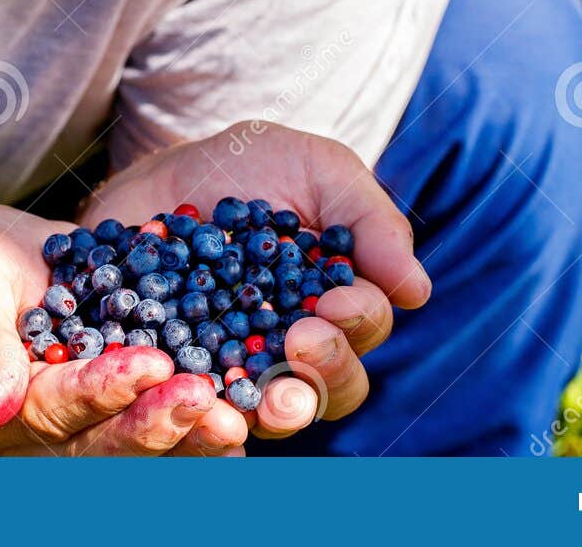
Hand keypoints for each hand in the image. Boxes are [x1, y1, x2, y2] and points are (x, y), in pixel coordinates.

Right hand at [0, 205, 248, 454]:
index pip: (52, 412)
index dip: (101, 392)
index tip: (150, 365)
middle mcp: (43, 433)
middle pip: (103, 443)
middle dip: (157, 424)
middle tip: (209, 402)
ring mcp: (85, 421)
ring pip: (140, 437)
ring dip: (190, 431)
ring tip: (240, 417)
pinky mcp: (121, 398)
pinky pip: (162, 411)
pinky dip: (202, 414)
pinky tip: (249, 409)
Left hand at [80, 121, 430, 438]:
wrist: (164, 172)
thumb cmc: (252, 166)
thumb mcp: (319, 170)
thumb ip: (371, 223)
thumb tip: (417, 291)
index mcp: (338, 303)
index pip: (364, 330)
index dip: (358, 322)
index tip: (336, 300)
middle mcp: (295, 348)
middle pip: (328, 388)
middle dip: (324, 371)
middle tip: (302, 339)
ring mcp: (237, 368)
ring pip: (268, 413)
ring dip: (272, 410)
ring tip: (262, 396)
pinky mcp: (179, 375)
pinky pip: (194, 411)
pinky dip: (199, 414)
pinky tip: (194, 395)